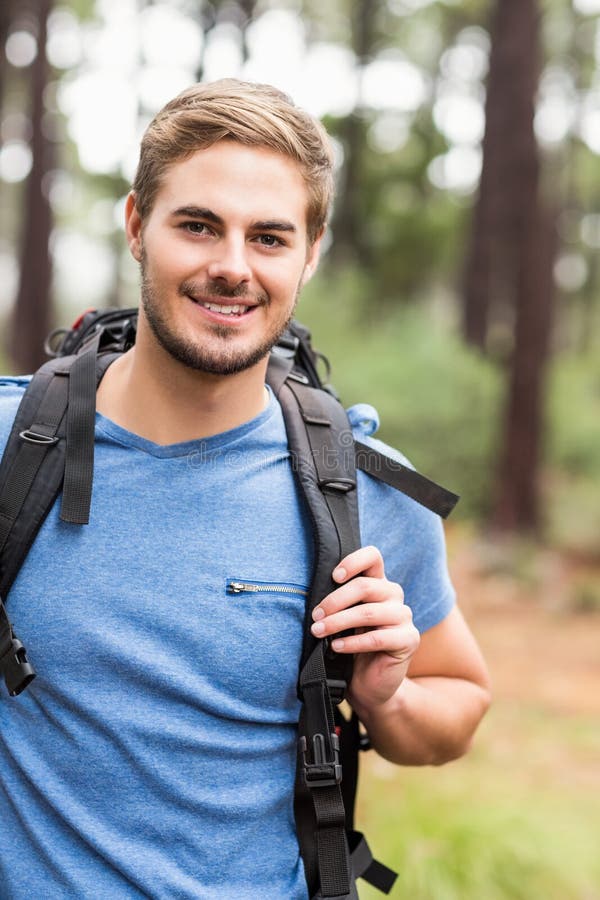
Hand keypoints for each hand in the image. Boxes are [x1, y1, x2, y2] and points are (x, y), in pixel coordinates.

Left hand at [310, 545, 419, 711]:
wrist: (369, 685)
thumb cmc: (351, 647)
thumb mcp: (343, 620)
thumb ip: (338, 603)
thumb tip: (312, 591)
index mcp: (377, 584)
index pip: (372, 557)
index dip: (353, 561)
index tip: (334, 576)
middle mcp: (393, 596)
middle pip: (365, 586)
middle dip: (335, 600)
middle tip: (315, 615)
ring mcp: (404, 617)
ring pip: (369, 612)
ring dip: (338, 622)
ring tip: (318, 631)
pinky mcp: (409, 640)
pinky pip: (378, 637)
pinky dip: (353, 642)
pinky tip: (336, 647)